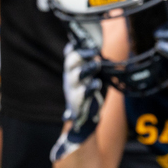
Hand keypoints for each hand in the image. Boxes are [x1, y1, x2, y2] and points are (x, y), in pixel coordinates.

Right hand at [51, 45, 105, 161]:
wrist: (82, 131)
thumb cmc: (89, 102)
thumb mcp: (89, 82)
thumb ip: (91, 66)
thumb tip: (94, 46)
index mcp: (72, 74)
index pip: (70, 55)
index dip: (75, 46)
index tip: (83, 36)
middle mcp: (70, 82)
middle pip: (71, 64)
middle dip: (80, 54)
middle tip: (92, 48)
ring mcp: (73, 94)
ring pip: (76, 78)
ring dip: (86, 69)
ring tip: (96, 62)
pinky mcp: (79, 107)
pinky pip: (84, 95)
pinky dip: (90, 88)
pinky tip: (97, 83)